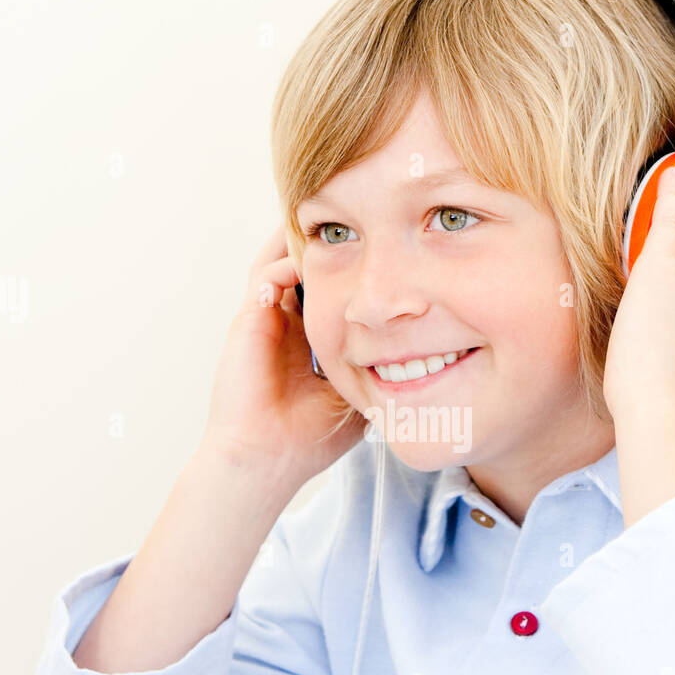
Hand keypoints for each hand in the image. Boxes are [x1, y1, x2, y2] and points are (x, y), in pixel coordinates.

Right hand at [201, 224, 364, 483]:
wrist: (268, 459)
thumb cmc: (312, 435)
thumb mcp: (359, 392)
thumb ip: (380, 367)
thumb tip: (425, 355)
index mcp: (306, 335)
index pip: (327, 284)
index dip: (350, 264)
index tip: (382, 246)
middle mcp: (283, 320)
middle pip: (302, 263)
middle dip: (326, 240)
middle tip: (357, 215)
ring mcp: (264, 318)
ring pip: (279, 259)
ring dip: (304, 239)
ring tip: (333, 218)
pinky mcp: (248, 322)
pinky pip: (266, 277)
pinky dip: (288, 262)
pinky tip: (314, 255)